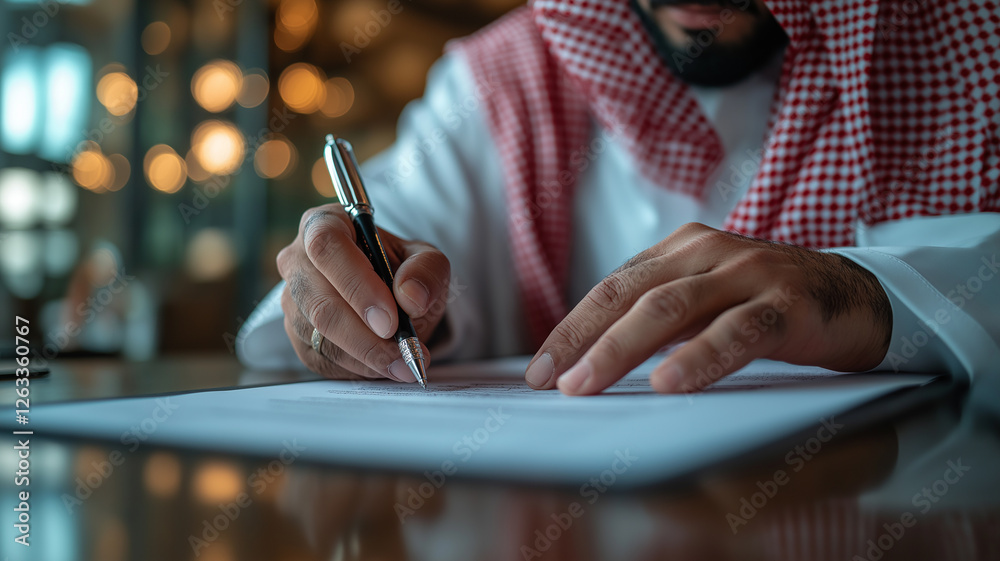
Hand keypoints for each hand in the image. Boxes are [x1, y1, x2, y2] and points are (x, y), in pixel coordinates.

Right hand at [277, 204, 450, 380]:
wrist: (390, 296)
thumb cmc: (402, 269)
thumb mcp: (426, 260)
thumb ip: (426, 270)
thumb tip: (411, 296)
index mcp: (325, 224)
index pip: (327, 248)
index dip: (356, 286)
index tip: (390, 320)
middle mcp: (297, 259)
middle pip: (319, 301)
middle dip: (364, 335)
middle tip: (403, 353)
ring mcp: (292, 299)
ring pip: (319, 334)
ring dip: (365, 356)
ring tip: (405, 363)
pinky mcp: (296, 334)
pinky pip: (320, 357)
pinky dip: (356, 367)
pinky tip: (384, 365)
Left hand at [524, 223, 891, 394]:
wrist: (858, 295)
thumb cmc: (767, 302)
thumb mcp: (705, 301)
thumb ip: (658, 319)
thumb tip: (593, 358)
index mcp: (681, 249)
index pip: (612, 288)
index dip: (571, 328)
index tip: (540, 370)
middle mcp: (708, 253)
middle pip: (630, 296)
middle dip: (583, 340)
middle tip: (552, 380)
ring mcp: (748, 274)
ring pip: (672, 309)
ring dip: (622, 348)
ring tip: (588, 384)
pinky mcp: (787, 305)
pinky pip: (736, 332)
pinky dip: (699, 357)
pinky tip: (668, 382)